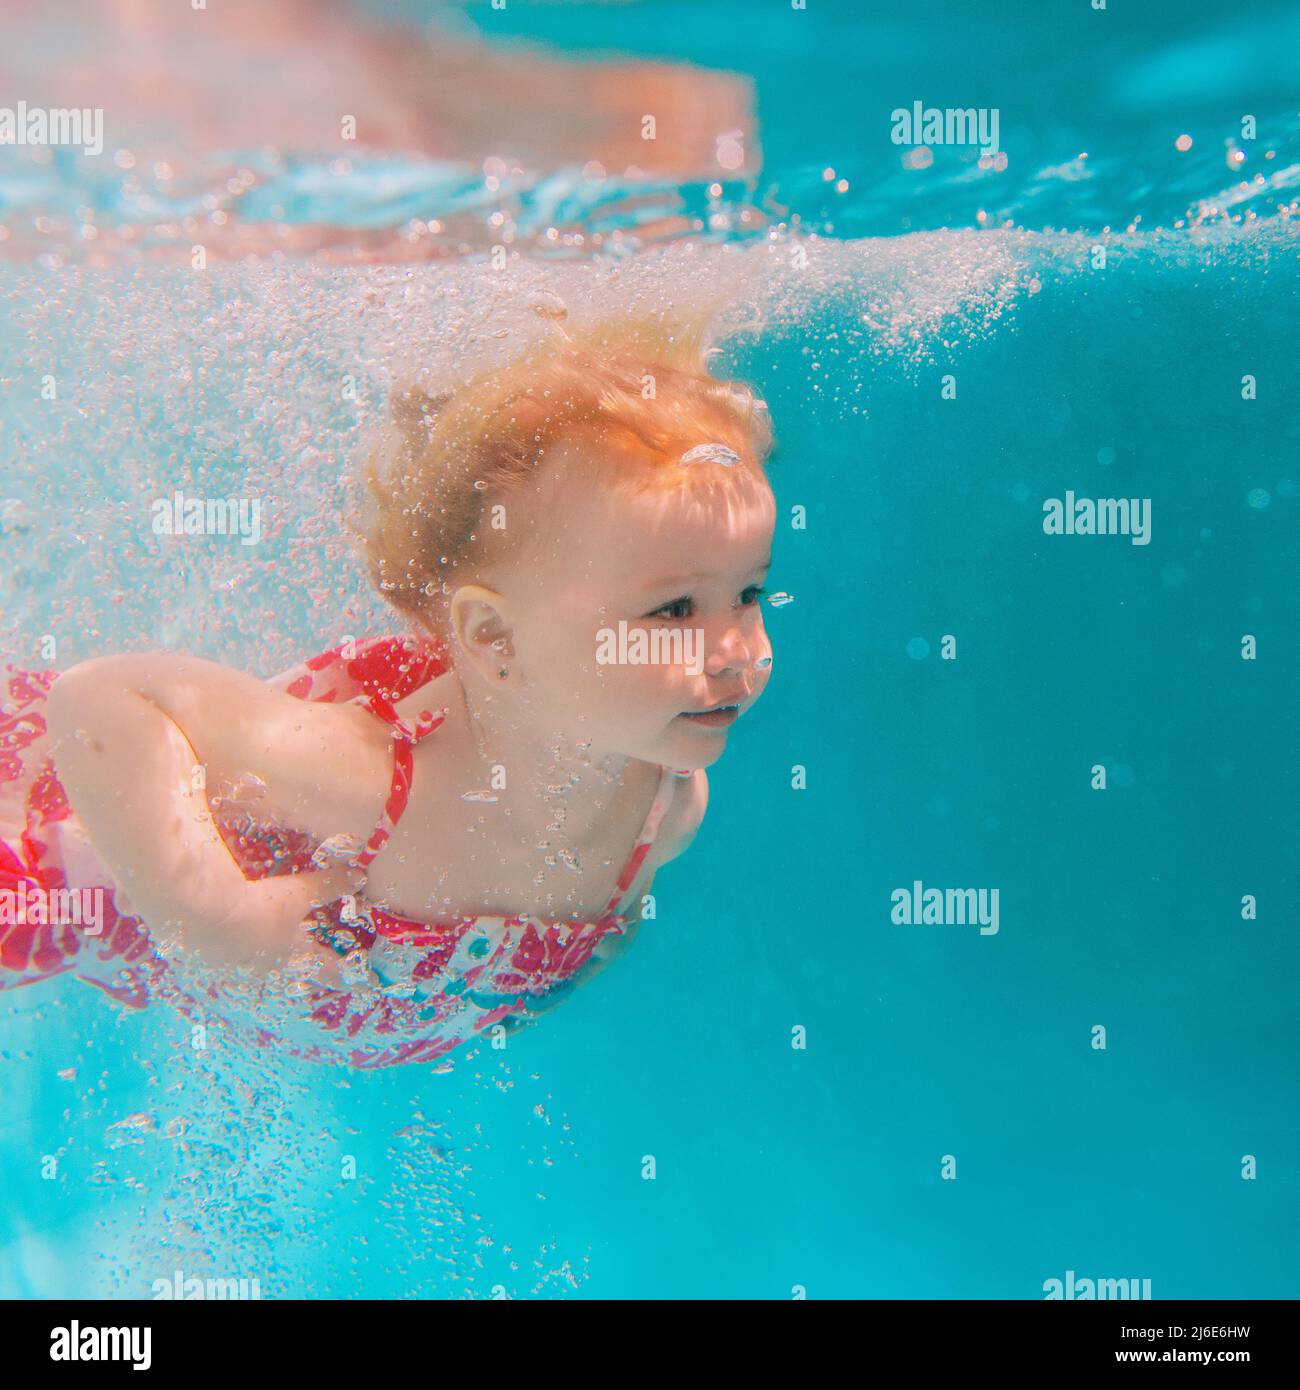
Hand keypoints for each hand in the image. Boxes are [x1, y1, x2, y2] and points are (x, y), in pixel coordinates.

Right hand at [199, 863, 367, 969]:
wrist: (197, 916)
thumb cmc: (256, 906)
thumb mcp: (297, 893)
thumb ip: (329, 885)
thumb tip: (360, 877)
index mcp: (299, 959)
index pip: (335, 972)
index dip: (353, 976)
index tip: (368, 984)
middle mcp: (273, 975)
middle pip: (300, 986)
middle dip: (311, 981)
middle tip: (320, 978)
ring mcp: (242, 978)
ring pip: (266, 985)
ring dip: (275, 979)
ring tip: (276, 971)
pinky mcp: (214, 974)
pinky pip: (233, 978)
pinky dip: (238, 971)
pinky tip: (233, 962)